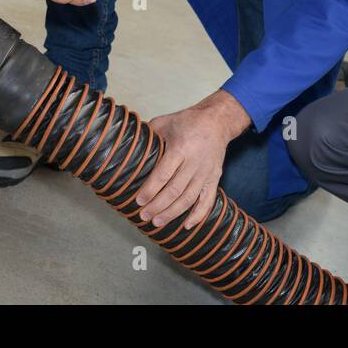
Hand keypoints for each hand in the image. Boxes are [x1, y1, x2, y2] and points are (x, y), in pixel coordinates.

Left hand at [137, 91, 250, 229]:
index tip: (139, 200)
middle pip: (175, 190)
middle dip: (158, 206)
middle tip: (144, 216)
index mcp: (181, 147)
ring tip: (157, 222)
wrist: (218, 121)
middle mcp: (195, 162)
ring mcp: (206, 172)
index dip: (150, 190)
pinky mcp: (214, 178)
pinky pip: (208, 200)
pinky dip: (198, 215)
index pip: (163, 174)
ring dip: (172, 213)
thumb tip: (130, 145)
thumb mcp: (166, 122)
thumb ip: (149, 134)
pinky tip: (186, 226)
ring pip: (189, 198)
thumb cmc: (189, 121)